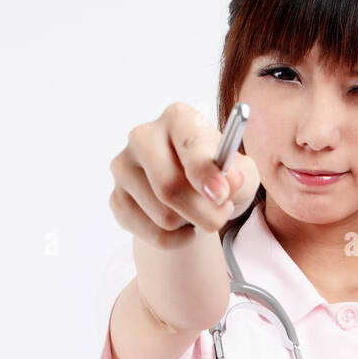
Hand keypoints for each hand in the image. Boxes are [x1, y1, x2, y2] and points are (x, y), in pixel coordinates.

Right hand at [109, 101, 260, 250]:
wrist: (193, 196)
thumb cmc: (218, 176)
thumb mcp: (240, 173)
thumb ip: (240, 174)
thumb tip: (230, 180)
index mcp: (178, 118)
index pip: (189, 145)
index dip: (205, 173)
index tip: (221, 195)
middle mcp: (144, 136)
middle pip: (169, 187)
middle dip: (204, 213)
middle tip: (220, 217)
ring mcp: (124, 167)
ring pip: (163, 217)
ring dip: (190, 225)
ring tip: (195, 211)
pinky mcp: (116, 198)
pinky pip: (152, 234)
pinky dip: (175, 239)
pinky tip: (179, 223)